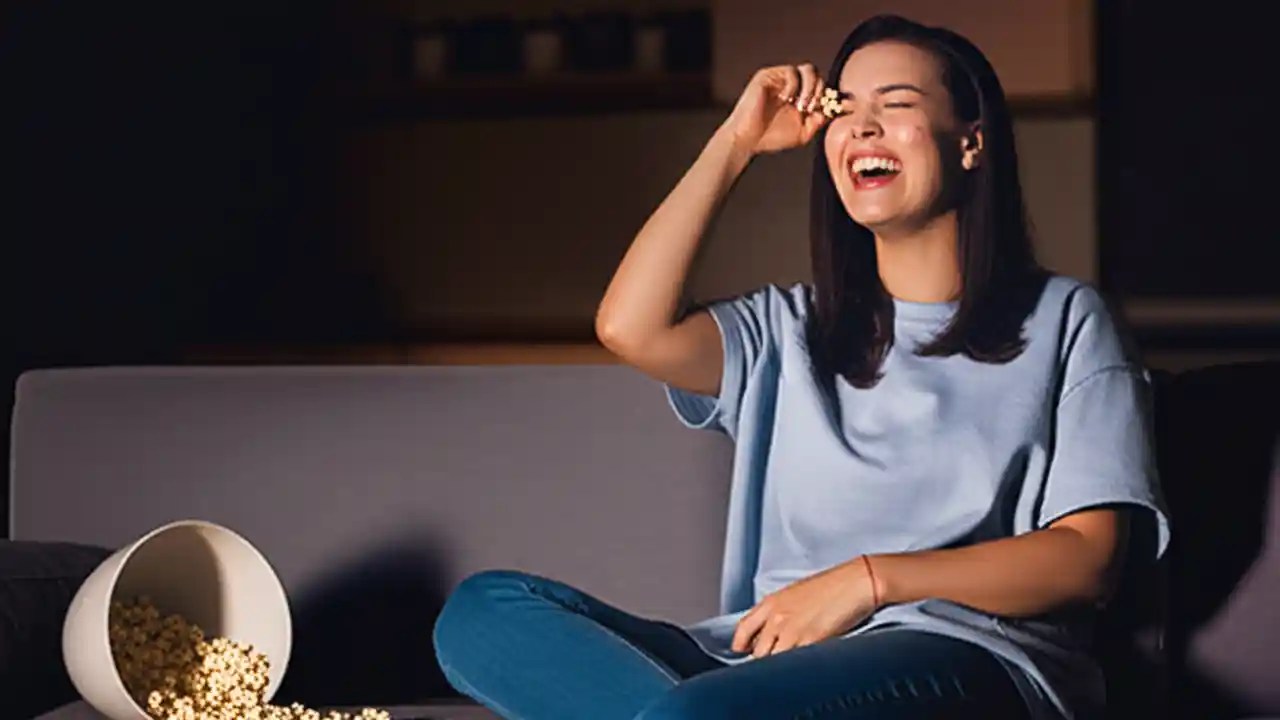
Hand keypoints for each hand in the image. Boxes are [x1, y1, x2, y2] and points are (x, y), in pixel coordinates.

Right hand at [721, 63, 831, 156]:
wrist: (747, 139)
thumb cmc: (771, 137)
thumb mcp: (803, 132)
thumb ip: (819, 120)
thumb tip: (838, 109)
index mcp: (801, 97)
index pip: (822, 88)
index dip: (832, 96)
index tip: (839, 106)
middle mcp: (792, 86)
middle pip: (817, 76)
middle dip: (819, 92)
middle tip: (810, 109)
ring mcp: (780, 79)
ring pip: (807, 70)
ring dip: (809, 88)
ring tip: (801, 106)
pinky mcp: (768, 76)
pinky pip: (790, 72)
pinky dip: (793, 86)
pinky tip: (785, 99)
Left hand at [731, 557, 880, 658]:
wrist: (856, 582)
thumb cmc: (832, 587)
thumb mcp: (796, 595)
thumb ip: (780, 614)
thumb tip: (774, 634)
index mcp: (771, 603)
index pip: (743, 629)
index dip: (741, 644)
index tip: (742, 652)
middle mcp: (776, 617)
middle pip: (757, 651)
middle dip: (763, 661)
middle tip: (773, 665)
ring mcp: (791, 631)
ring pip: (772, 662)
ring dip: (779, 668)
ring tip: (790, 671)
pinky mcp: (808, 643)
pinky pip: (793, 665)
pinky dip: (795, 671)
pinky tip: (802, 672)